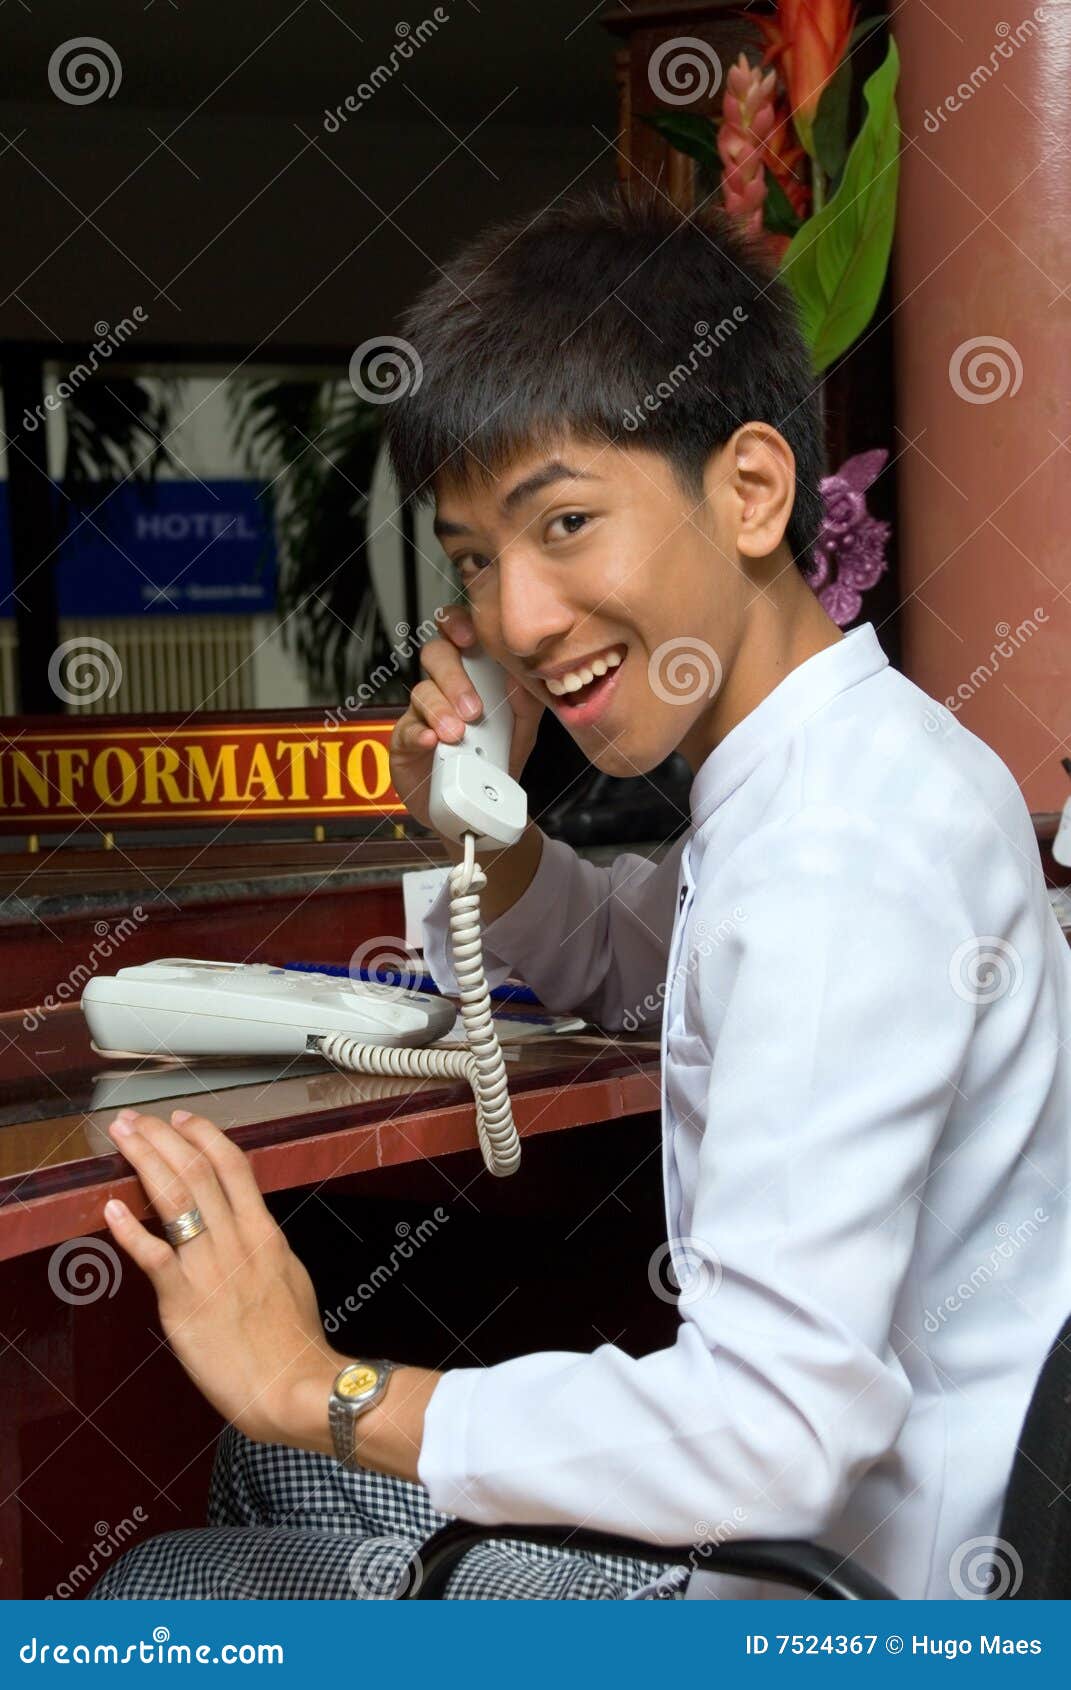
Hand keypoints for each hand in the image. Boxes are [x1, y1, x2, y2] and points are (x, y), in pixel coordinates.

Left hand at [102, 1107, 342, 1454]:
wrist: (292, 1386)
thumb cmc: (293, 1341)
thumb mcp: (289, 1274)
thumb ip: (263, 1245)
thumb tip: (245, 1228)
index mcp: (264, 1232)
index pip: (232, 1165)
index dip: (203, 1135)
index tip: (180, 1119)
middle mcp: (236, 1239)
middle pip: (197, 1170)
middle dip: (161, 1138)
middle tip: (134, 1121)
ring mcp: (210, 1267)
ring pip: (174, 1197)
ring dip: (144, 1161)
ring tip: (122, 1139)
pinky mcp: (185, 1300)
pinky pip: (153, 1255)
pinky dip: (130, 1229)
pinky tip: (112, 1208)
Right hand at [390, 602, 542, 834]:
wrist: (479, 806)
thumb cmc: (495, 760)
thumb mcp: (521, 732)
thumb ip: (525, 705)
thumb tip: (522, 679)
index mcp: (474, 672)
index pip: (458, 633)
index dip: (458, 624)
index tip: (469, 638)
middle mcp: (445, 686)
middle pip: (435, 655)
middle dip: (454, 677)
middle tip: (473, 709)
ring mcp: (422, 712)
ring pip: (421, 692)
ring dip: (440, 710)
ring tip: (457, 734)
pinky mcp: (405, 741)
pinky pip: (406, 729)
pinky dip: (419, 734)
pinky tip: (433, 741)